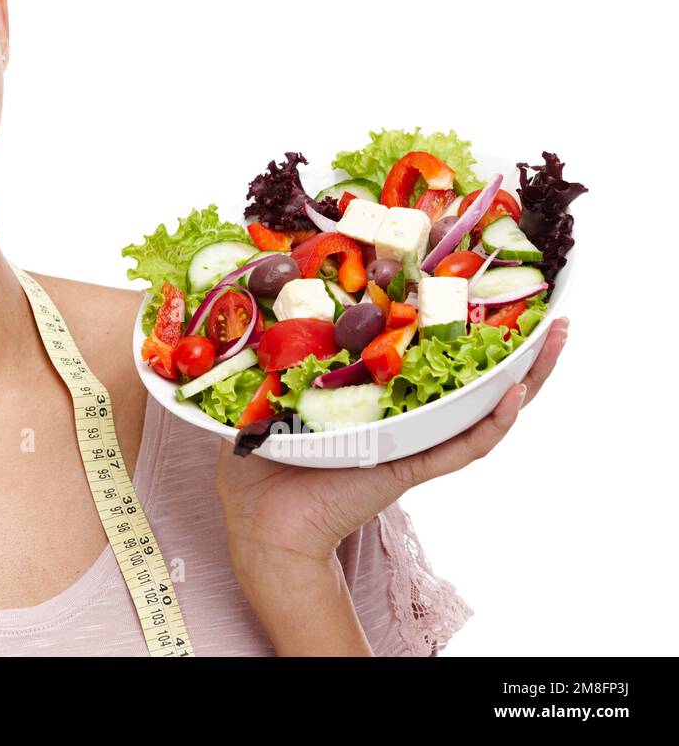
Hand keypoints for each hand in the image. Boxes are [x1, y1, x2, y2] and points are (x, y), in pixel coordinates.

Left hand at [215, 316, 570, 583]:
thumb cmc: (259, 472)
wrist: (263, 529)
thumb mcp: (259, 401)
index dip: (448, 320)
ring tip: (555, 337)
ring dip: (524, 376)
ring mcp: (410, 442)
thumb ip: (262, 363)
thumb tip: (253, 318)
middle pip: (465, 376)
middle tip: (542, 307)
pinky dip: (490, 423)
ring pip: (480, 408)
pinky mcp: (409, 468)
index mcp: (369, 396)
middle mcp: (399, 415)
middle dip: (507, 343)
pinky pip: (461, 447)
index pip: (417, 352)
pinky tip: (513, 395)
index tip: (472, 279)